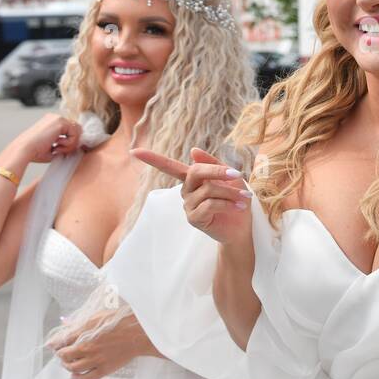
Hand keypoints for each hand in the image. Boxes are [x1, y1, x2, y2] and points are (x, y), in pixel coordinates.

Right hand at [14, 113, 82, 164]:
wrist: (24, 150)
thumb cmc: (34, 151)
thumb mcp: (52, 147)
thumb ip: (63, 145)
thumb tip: (76, 148)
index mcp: (51, 122)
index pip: (70, 129)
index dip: (70, 140)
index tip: (61, 150)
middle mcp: (54, 118)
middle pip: (76, 128)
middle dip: (72, 142)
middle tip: (60, 150)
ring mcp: (58, 118)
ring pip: (77, 131)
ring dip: (70, 144)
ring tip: (57, 149)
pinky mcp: (60, 122)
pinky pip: (75, 134)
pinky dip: (69, 143)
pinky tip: (57, 145)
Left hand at [47, 310, 157, 378]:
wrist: (138, 333)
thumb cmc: (120, 321)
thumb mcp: (98, 316)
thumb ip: (81, 323)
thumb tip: (66, 325)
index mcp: (85, 332)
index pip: (62, 341)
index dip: (55, 343)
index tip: (53, 345)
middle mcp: (87, 347)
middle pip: (65, 356)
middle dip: (61, 355)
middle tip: (62, 354)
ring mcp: (96, 359)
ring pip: (73, 368)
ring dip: (67, 366)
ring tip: (68, 364)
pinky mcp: (104, 369)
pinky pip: (86, 378)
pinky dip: (77, 378)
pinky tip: (75, 376)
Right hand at [132, 147, 251, 248]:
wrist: (242, 228)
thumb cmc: (236, 200)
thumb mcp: (230, 178)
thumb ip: (213, 163)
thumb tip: (193, 150)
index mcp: (192, 179)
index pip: (169, 166)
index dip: (152, 159)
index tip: (134, 151)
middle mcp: (186, 191)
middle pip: (195, 172)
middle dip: (217, 171)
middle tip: (237, 175)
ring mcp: (188, 205)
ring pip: (207, 190)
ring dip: (230, 192)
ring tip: (244, 197)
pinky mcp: (194, 219)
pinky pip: (209, 204)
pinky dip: (227, 203)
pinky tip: (238, 206)